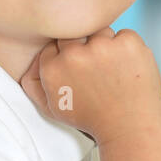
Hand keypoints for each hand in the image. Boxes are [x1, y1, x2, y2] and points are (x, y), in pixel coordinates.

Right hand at [20, 27, 160, 143]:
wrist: (130, 129)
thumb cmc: (94, 120)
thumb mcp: (55, 109)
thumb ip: (35, 85)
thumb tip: (30, 63)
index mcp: (53, 69)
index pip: (54, 45)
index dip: (68, 55)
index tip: (81, 68)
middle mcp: (74, 56)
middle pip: (75, 34)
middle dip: (85, 48)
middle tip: (98, 70)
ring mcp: (103, 47)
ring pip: (101, 32)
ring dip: (107, 47)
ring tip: (114, 71)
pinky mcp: (128, 44)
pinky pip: (126, 35)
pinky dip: (129, 49)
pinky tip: (128, 70)